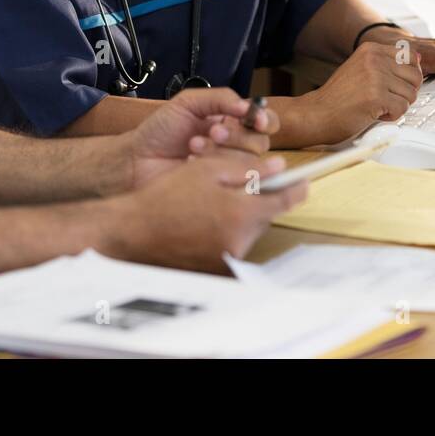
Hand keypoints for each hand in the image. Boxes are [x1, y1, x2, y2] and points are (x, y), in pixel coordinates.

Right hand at [112, 152, 307, 271]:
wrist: (132, 233)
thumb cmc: (164, 198)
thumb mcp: (206, 170)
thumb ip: (246, 168)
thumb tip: (278, 166)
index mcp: (240, 214)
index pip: (284, 200)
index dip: (296, 187)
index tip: (302, 181)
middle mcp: (239, 241)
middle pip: (265, 216)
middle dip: (258, 199)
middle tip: (239, 186)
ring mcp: (229, 259)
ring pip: (249, 230)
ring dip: (241, 216)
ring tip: (212, 204)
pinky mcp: (218, 269)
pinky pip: (234, 245)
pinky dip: (226, 232)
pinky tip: (204, 221)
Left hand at [127, 88, 279, 188]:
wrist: (136, 159)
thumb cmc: (160, 130)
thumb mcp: (188, 103)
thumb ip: (220, 98)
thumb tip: (247, 106)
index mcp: (232, 123)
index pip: (265, 122)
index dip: (265, 121)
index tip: (256, 120)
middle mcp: (235, 146)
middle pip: (260, 143)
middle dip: (236, 136)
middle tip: (212, 133)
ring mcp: (228, 170)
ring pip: (248, 163)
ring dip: (222, 152)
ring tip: (193, 146)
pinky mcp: (219, 190)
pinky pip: (233, 181)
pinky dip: (214, 168)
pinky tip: (191, 163)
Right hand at [291, 41, 424, 145]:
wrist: (315, 113)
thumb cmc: (337, 97)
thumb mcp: (361, 68)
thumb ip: (387, 62)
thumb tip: (418, 58)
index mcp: (371, 49)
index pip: (411, 58)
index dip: (405, 78)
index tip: (391, 85)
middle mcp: (374, 58)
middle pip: (415, 77)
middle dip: (404, 92)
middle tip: (384, 98)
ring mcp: (376, 76)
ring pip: (411, 94)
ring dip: (396, 105)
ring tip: (375, 105)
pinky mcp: (377, 96)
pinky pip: (403, 109)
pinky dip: (391, 116)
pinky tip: (373, 113)